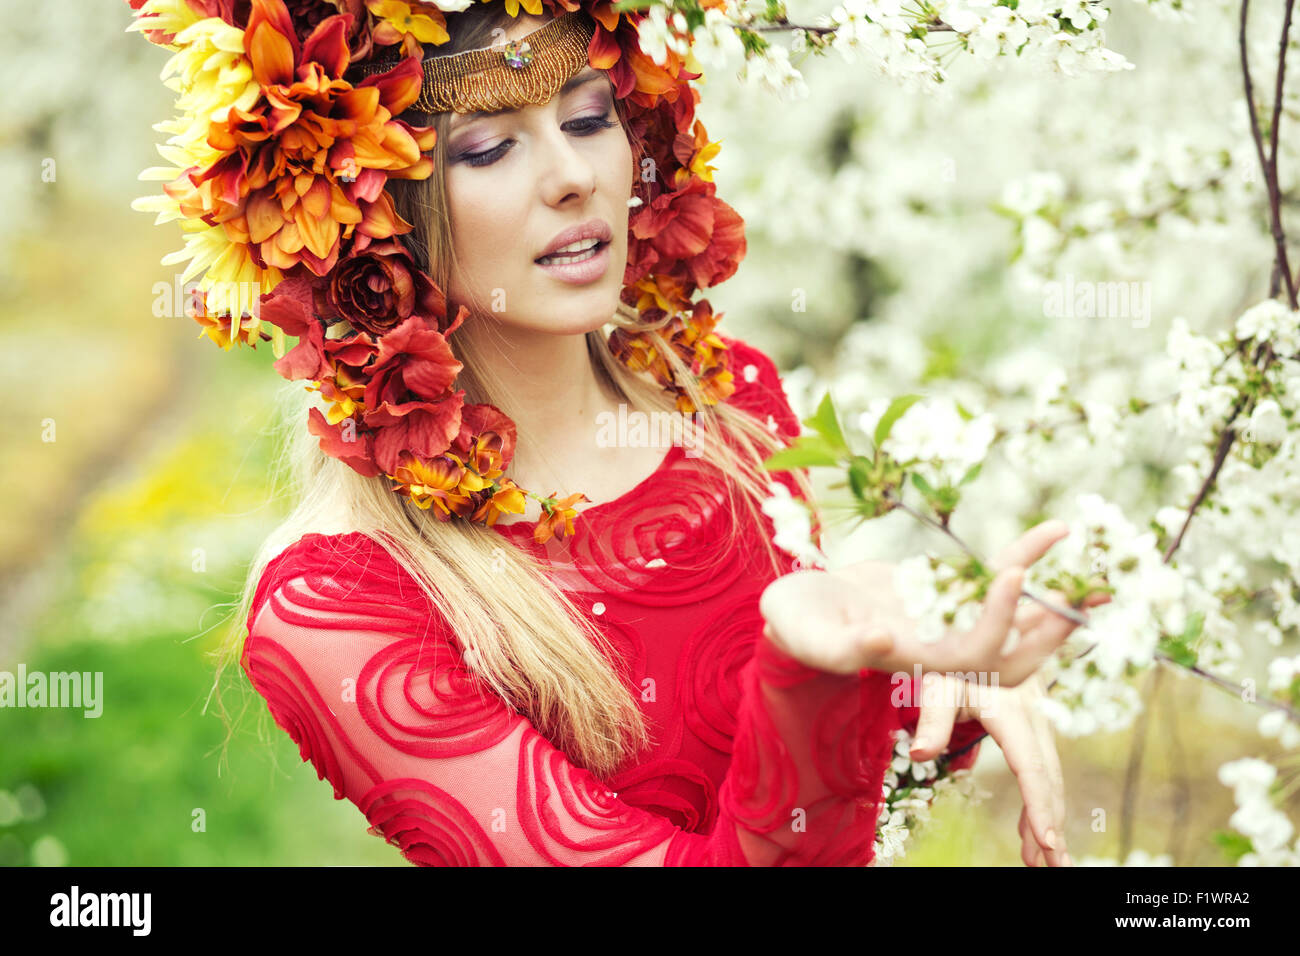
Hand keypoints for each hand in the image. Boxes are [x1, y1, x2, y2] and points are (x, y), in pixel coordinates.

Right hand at [759, 519, 1087, 684]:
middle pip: (1015, 652)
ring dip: (1058, 595)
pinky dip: (1028, 557)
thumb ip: (844, 646)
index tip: (1011, 575)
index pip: (973, 653)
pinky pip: (998, 578)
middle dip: (1053, 627)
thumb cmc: (793, 624)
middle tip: (1092, 593)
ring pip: (1016, 617)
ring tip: (1095, 565)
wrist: (795, 609)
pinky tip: (1059, 530)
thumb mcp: (809, 634)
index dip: (995, 619)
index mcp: (915, 662)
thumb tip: (881, 641)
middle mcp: (943, 648)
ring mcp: (949, 622)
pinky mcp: (948, 594)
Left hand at [908, 671, 1071, 865]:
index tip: (1048, 841)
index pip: (1030, 765)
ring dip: (1048, 820)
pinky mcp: (1031, 727)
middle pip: (1048, 779)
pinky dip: (1039, 803)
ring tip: (1046, 862)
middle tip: (1055, 868)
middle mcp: (1033, 717)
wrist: (976, 626)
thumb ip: (932, 718)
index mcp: (1012, 709)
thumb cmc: (951, 655)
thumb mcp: (937, 681)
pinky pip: (1040, 770)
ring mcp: (1036, 722)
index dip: (1040, 804)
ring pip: (1049, 778)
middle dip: (1053, 826)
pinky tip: (1033, 833)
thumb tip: (916, 755)